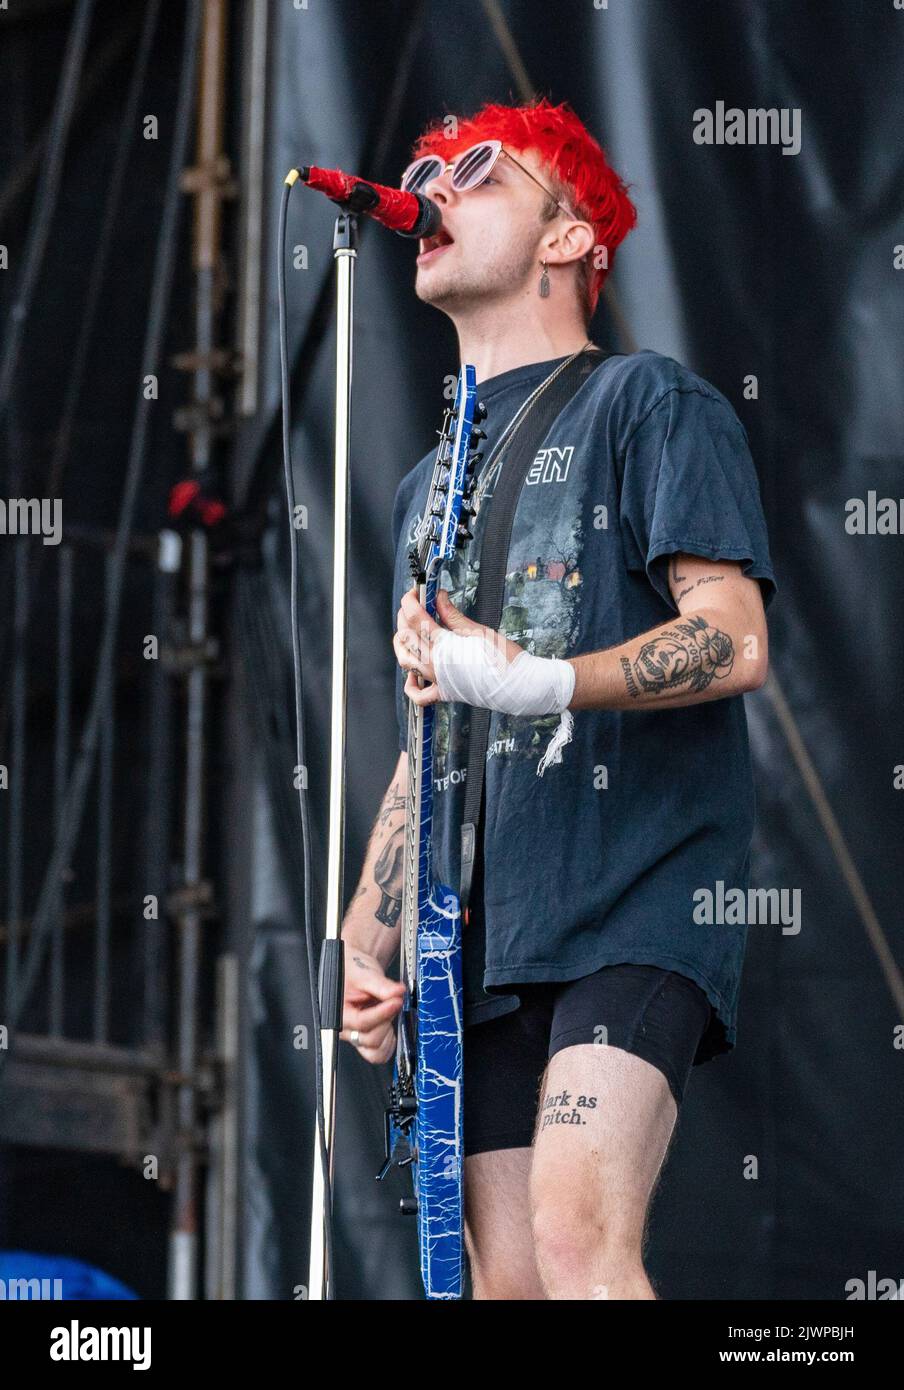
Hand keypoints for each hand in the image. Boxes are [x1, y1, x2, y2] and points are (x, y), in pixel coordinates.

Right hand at [340, 948, 406, 1064]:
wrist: (355, 970)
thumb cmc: (353, 971)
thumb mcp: (366, 973)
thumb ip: (381, 985)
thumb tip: (397, 992)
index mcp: (338, 1013)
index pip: (361, 1022)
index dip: (381, 1013)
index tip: (396, 1001)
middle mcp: (345, 1029)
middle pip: (370, 1039)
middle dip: (386, 1020)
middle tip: (394, 1001)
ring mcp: (356, 1036)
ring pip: (375, 1051)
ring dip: (388, 1033)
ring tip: (389, 1013)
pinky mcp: (367, 1040)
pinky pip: (379, 1054)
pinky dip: (389, 1043)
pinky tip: (389, 1025)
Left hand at [393, 586, 522, 707]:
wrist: (518, 686)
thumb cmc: (504, 659)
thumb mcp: (477, 630)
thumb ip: (452, 615)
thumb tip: (440, 598)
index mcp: (443, 645)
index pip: (415, 618)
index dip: (410, 601)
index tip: (415, 592)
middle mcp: (435, 664)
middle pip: (405, 636)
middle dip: (404, 616)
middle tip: (414, 605)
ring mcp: (438, 680)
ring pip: (405, 662)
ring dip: (401, 644)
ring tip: (408, 632)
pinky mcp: (445, 693)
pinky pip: (420, 695)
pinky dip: (411, 685)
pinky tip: (413, 674)